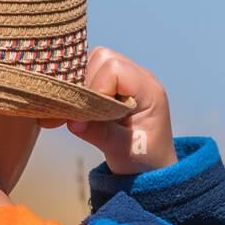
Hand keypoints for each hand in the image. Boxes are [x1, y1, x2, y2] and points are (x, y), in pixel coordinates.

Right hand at [41, 47, 176, 174]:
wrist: (153, 166)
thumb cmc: (144, 159)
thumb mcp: (122, 151)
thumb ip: (99, 133)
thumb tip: (72, 121)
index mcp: (149, 90)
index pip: (115, 69)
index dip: (97, 87)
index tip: (92, 114)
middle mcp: (140, 77)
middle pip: (102, 57)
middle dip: (85, 82)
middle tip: (79, 110)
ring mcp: (128, 77)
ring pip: (94, 61)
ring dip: (80, 83)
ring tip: (77, 110)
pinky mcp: (117, 83)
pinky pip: (92, 71)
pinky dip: (80, 86)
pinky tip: (75, 108)